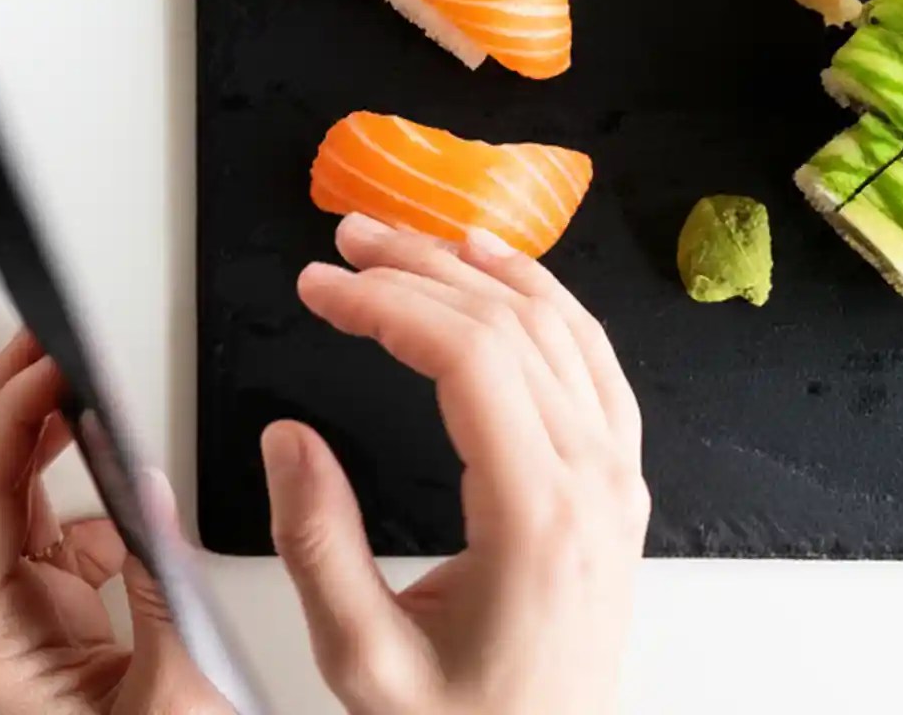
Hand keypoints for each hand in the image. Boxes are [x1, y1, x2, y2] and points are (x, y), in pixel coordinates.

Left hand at [0, 331, 230, 714]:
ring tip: (77, 381)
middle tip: (47, 341)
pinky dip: (85, 490)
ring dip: (45, 436)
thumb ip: (164, 586)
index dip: (8, 421)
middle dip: (14, 405)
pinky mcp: (53, 609)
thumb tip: (148, 488)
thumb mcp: (176, 685)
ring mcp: (20, 613)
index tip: (49, 368)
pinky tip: (113, 473)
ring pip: (16, 499)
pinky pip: (57, 527)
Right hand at [263, 214, 648, 714]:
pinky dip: (547, 304)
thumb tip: (288, 441)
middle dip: (418, 268)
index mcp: (536, 518)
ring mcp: (615, 479)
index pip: (467, 358)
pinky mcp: (614, 483)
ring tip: (410, 242)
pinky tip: (504, 278)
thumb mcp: (367, 661)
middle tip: (346, 245)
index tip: (320, 287)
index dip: (385, 303)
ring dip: (479, 271)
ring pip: (559, 328)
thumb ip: (318, 547)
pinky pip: (593, 362)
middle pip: (510, 326)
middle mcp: (592, 484)